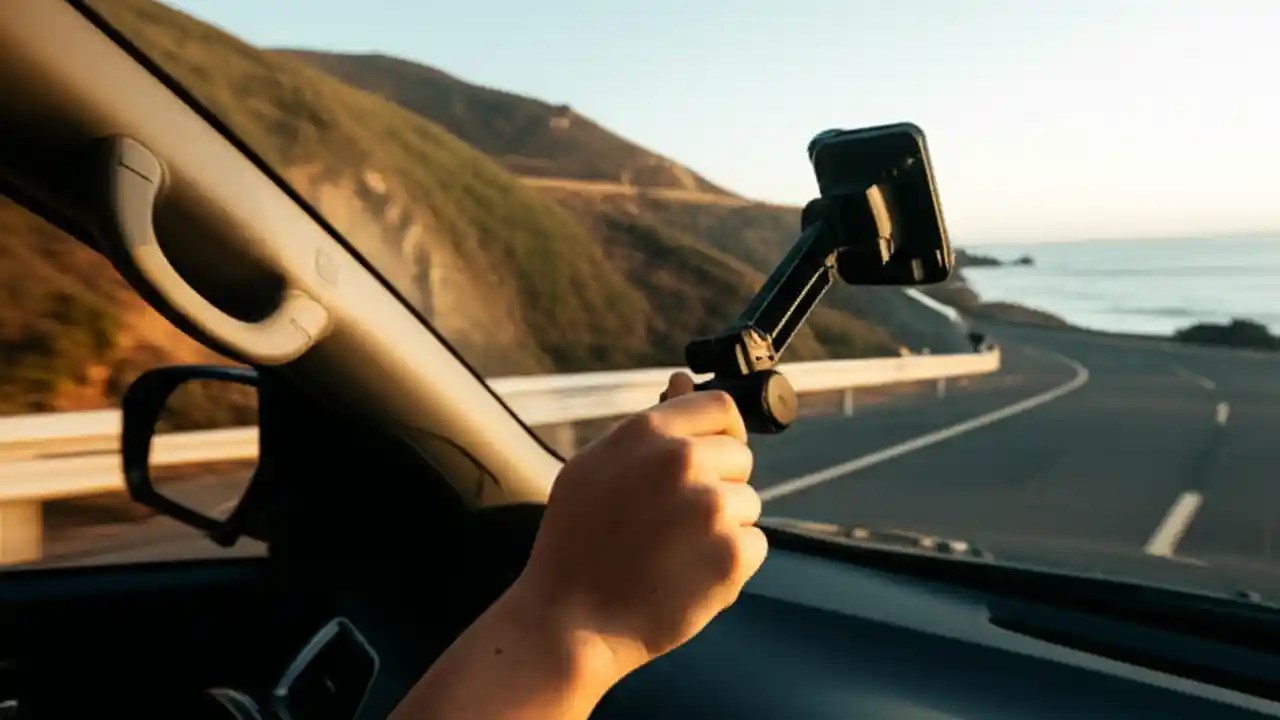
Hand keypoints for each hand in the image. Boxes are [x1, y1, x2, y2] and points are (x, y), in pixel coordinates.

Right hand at [512, 371, 766, 682]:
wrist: (569, 621)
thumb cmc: (578, 542)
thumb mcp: (596, 466)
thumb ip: (649, 423)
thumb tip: (682, 380)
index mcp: (648, 432)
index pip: (721, 408)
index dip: (720, 434)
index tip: (710, 458)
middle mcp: (683, 461)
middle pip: (739, 457)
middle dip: (718, 484)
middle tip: (674, 520)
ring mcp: (711, 507)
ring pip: (747, 504)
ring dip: (724, 527)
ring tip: (674, 552)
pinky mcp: (732, 554)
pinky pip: (755, 544)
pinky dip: (731, 562)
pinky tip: (689, 575)